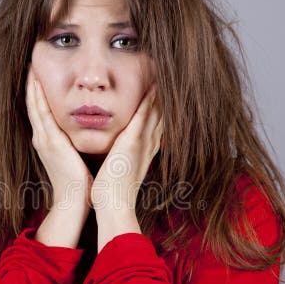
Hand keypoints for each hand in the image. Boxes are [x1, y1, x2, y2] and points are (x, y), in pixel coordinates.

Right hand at [25, 66, 92, 215]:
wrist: (74, 201)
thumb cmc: (79, 183)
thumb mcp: (73, 158)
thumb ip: (72, 144)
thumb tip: (79, 134)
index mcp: (47, 142)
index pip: (39, 111)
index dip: (36, 92)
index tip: (37, 73)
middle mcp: (42, 138)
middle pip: (32, 104)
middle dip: (30, 84)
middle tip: (30, 62)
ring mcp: (44, 140)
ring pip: (34, 105)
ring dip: (31, 85)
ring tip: (31, 66)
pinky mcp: (50, 142)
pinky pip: (41, 112)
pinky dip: (37, 96)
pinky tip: (36, 81)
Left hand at [91, 84, 162, 215]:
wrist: (115, 206)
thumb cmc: (113, 193)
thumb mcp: (121, 172)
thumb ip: (123, 160)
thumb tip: (117, 154)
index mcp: (145, 152)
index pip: (155, 125)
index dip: (160, 109)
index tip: (162, 94)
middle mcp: (148, 145)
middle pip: (161, 116)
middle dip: (165, 99)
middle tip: (171, 80)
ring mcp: (142, 144)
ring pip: (156, 113)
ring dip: (160, 95)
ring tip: (164, 77)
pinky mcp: (132, 143)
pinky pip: (143, 117)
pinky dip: (149, 102)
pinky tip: (154, 87)